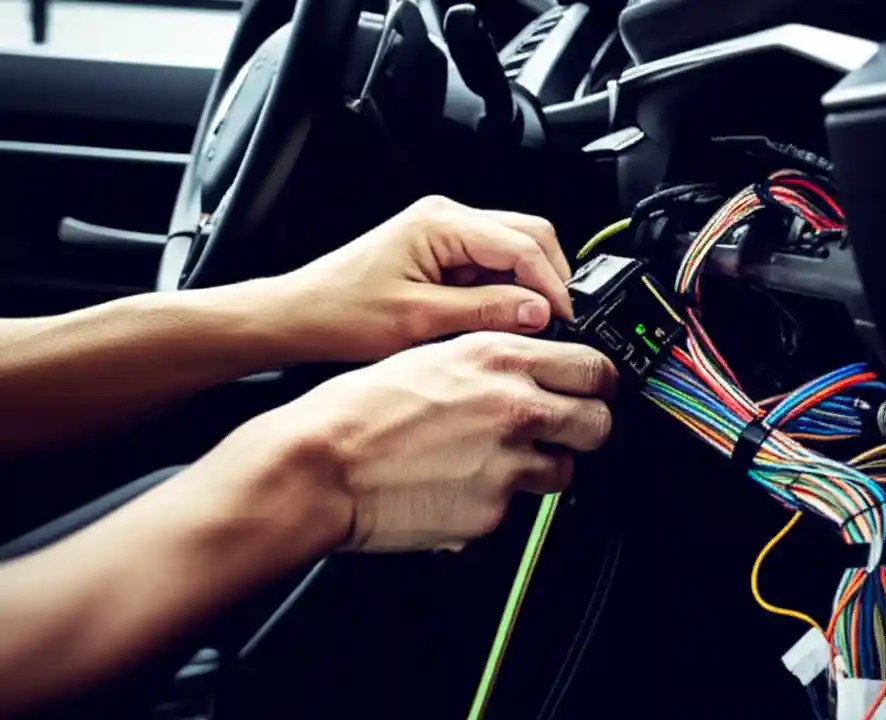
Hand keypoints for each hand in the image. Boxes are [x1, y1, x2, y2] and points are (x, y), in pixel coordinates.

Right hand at [224, 332, 615, 551]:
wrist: (319, 465)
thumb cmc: (359, 411)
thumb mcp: (434, 355)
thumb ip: (494, 362)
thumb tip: (534, 369)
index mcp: (500, 359)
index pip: (594, 367)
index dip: (598, 382)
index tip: (594, 390)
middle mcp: (514, 406)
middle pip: (598, 422)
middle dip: (586, 427)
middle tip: (564, 431)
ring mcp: (507, 463)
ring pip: (565, 469)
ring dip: (542, 467)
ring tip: (497, 463)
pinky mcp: (493, 511)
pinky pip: (517, 508)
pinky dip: (496, 500)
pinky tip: (459, 488)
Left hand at [264, 196, 573, 362]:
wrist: (301, 316)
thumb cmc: (342, 313)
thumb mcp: (420, 320)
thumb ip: (486, 312)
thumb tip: (539, 311)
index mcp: (442, 222)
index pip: (523, 244)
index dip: (551, 284)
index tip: (565, 319)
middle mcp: (447, 217)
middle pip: (529, 235)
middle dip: (549, 278)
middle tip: (558, 322)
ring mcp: (446, 233)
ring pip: (515, 249)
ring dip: (528, 285)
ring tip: (530, 326)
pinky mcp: (443, 252)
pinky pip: (492, 265)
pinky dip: (506, 291)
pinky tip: (502, 319)